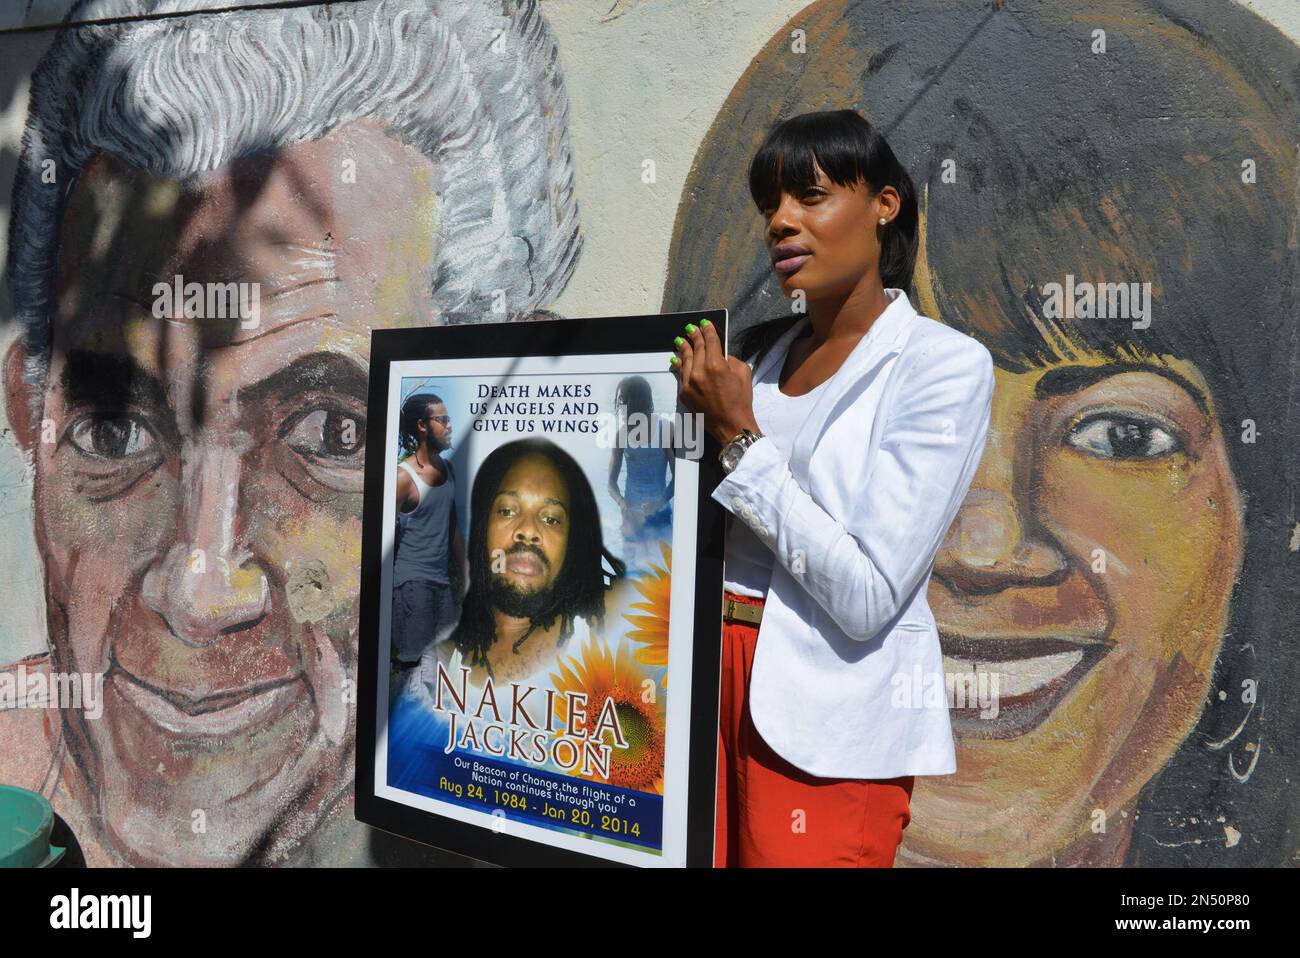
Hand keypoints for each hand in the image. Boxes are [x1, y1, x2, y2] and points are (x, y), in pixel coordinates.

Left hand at [669, 318, 759, 444]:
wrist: (730, 425)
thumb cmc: (741, 400)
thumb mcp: (743, 373)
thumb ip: (730, 360)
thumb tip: (720, 355)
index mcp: (716, 365)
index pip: (710, 341)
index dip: (707, 330)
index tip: (704, 323)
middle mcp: (699, 372)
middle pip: (696, 348)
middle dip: (694, 336)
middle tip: (690, 328)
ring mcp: (689, 383)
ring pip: (685, 360)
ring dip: (683, 348)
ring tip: (680, 340)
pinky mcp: (683, 393)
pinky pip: (681, 374)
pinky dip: (679, 365)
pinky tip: (677, 359)